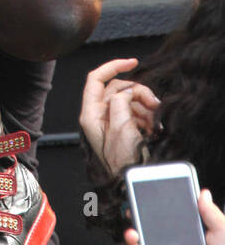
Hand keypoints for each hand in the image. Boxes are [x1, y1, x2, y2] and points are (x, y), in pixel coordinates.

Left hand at [79, 57, 159, 176]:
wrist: (133, 182)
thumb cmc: (122, 161)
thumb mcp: (121, 127)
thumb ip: (121, 102)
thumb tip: (127, 91)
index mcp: (91, 113)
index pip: (96, 78)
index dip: (113, 66)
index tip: (132, 62)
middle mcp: (98, 115)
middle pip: (117, 88)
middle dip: (137, 91)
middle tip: (153, 102)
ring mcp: (111, 121)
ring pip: (129, 99)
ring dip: (144, 105)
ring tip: (154, 120)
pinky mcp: (123, 127)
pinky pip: (135, 111)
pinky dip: (146, 115)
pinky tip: (153, 126)